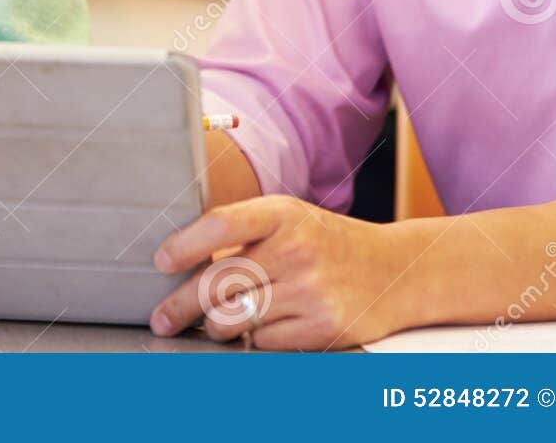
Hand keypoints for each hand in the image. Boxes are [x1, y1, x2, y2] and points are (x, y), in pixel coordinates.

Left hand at [149, 194, 407, 348]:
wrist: (394, 270)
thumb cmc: (326, 243)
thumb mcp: (289, 219)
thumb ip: (242, 232)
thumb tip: (178, 261)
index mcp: (283, 213)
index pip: (222, 224)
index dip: (185, 245)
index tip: (161, 262)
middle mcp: (297, 248)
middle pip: (218, 282)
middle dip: (180, 305)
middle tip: (163, 318)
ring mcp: (312, 289)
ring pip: (234, 318)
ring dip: (216, 326)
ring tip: (217, 322)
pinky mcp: (324, 327)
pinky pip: (264, 342)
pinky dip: (255, 339)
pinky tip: (265, 326)